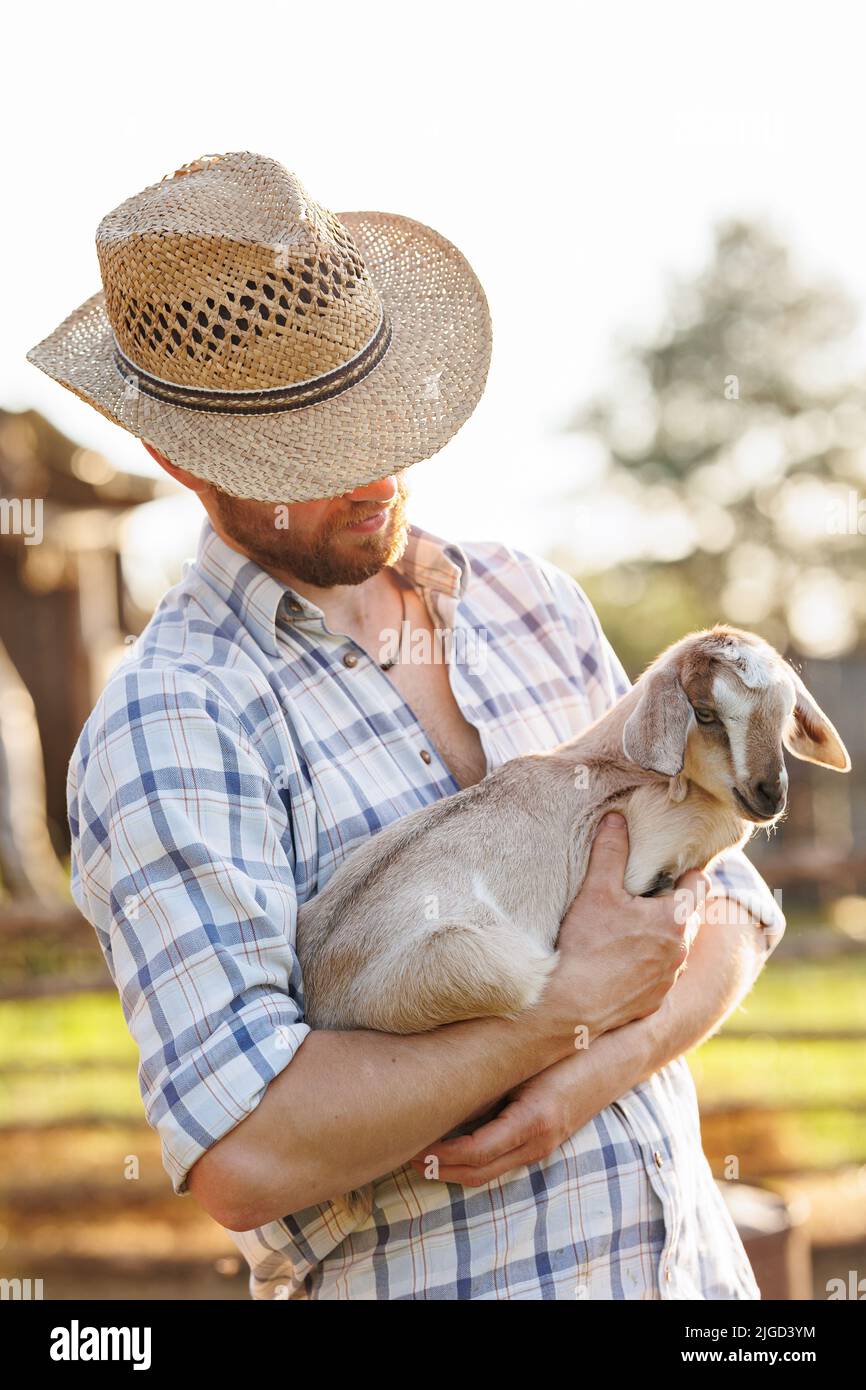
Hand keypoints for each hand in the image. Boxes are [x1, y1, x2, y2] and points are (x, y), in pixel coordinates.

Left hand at [409, 1015, 650, 1186]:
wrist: (619, 1054)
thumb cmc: (572, 1047)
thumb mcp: (531, 1056)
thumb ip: (493, 1066)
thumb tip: (442, 1070)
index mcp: (533, 1120)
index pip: (475, 1152)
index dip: (440, 1154)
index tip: (411, 1144)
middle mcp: (538, 1141)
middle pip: (478, 1172)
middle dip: (440, 1168)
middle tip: (404, 1153)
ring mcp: (544, 1145)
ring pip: (489, 1171)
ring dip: (454, 1168)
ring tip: (421, 1153)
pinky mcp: (545, 1140)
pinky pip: (502, 1159)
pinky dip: (473, 1161)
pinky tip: (453, 1144)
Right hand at [536, 812, 706, 1046]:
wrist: (570, 1005)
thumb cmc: (587, 945)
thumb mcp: (597, 890)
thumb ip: (610, 851)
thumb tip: (616, 818)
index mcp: (676, 920)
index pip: (700, 885)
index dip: (685, 874)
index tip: (666, 870)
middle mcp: (682, 952)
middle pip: (687, 917)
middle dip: (668, 905)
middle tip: (639, 897)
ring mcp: (669, 980)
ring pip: (673, 948)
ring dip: (658, 937)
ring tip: (626, 929)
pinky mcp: (653, 1002)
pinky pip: (659, 975)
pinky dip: (646, 965)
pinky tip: (618, 961)